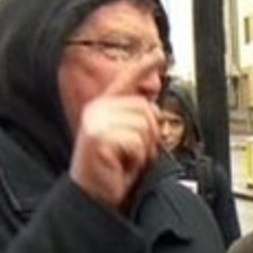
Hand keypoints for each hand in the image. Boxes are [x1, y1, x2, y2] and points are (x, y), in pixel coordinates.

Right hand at [69, 55, 162, 211]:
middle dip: (149, 137)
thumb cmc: (112, 174)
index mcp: (104, 108)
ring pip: (144, 126)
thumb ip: (140, 123)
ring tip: (126, 162)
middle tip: (133, 156)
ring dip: (143, 150)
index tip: (157, 54)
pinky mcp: (98, 137)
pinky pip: (137, 141)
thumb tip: (155, 108)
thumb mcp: (132, 144)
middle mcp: (97, 110)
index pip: (125, 81)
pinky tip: (121, 166)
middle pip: (147, 110)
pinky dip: (136, 158)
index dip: (142, 66)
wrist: (94, 198)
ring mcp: (96, 122)